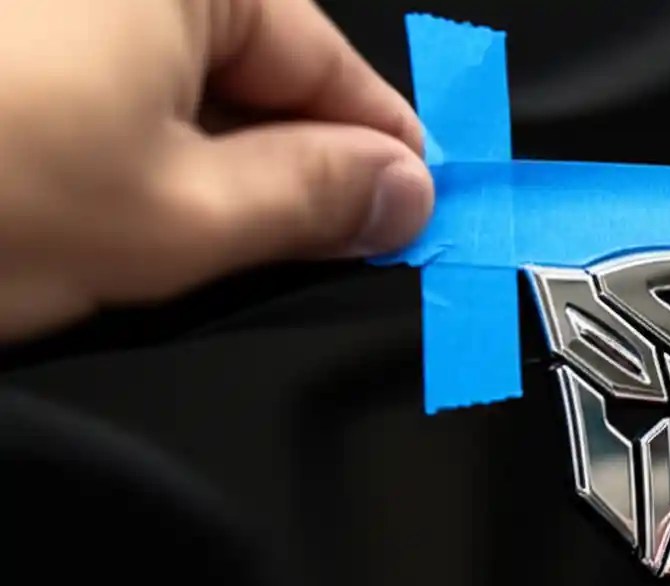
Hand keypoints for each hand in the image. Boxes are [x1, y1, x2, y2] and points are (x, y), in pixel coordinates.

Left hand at [0, 0, 431, 341]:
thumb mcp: (176, 218)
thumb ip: (313, 198)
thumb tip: (398, 190)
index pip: (330, 61)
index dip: (382, 152)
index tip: (412, 213)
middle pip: (252, 71)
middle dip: (280, 166)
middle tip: (307, 259)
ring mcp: (54, 5)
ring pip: (172, 83)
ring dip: (190, 162)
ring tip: (168, 244)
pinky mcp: (11, 37)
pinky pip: (101, 79)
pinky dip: (117, 141)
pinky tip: (98, 206)